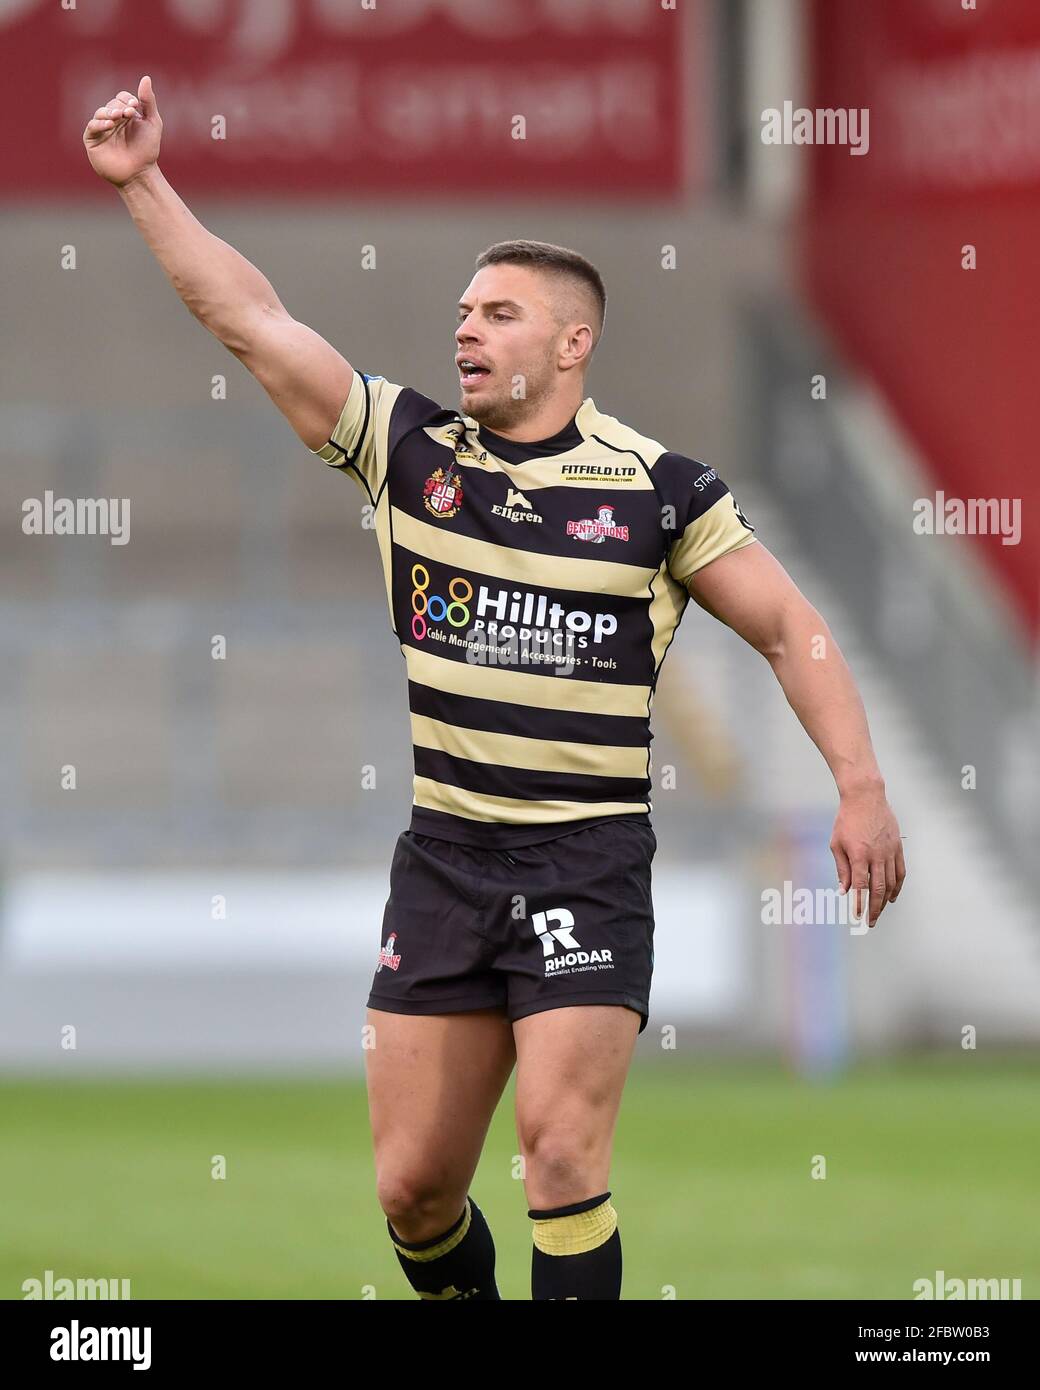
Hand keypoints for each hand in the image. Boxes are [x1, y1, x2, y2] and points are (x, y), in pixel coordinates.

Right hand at [83, 75, 161, 187]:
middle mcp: (113, 119)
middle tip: (128, 114)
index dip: (127, 99)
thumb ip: (148, 101)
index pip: (121, 97)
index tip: (135, 106)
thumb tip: (146, 77)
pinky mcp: (92, 140)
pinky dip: (100, 123)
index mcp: (126, 114)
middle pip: (111, 103)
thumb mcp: (153, 123)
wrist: (140, 173)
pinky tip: (110, 124)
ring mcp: (102, 129)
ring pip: (100, 112)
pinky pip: (92, 126)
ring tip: (118, 117)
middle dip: (120, 106)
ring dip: (109, 112)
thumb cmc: (148, 150)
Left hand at [829, 780, 905, 926]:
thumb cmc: (846, 820)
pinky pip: (900, 872)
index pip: (861, 886)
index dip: (860, 904)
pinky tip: (892, 896)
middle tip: (870, 922)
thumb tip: (843, 890)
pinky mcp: (897, 847)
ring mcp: (890, 851)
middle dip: (874, 909)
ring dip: (885, 900)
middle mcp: (877, 855)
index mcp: (859, 855)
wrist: (865, 797)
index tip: (857, 917)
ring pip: (891, 883)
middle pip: (878, 889)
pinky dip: (897, 887)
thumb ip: (842, 868)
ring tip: (879, 911)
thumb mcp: (837, 844)